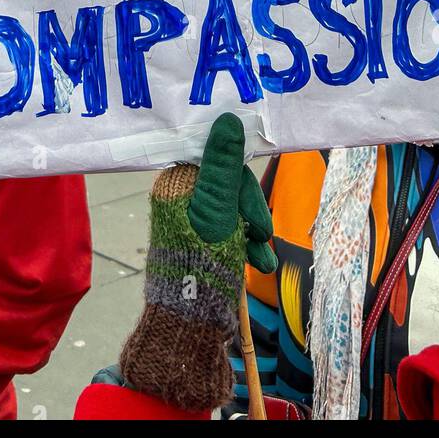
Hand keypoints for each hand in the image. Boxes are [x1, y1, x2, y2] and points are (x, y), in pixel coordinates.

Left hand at [118, 114, 274, 411]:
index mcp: (176, 185)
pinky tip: (257, 264)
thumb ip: (224, 164)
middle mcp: (181, 200)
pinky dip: (248, 247)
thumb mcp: (218, 208)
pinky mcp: (203, 245)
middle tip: (260, 236)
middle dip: (252, 214)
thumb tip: (227, 116)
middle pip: (231, 189)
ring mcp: (192, 224)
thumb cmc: (201, 261)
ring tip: (261, 259)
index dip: (242, 185)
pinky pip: (233, 233)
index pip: (218, 163)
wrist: (191, 321)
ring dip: (254, 234)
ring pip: (237, 213)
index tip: (252, 208)